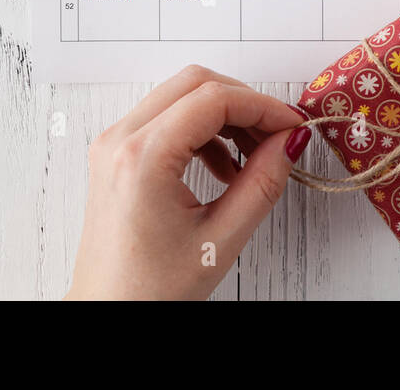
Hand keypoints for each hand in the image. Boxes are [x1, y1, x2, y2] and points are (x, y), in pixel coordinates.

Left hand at [66, 65, 309, 299]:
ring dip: (223, 116)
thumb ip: (262, 183)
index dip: (262, 107)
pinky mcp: (116, 155)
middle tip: (277, 135)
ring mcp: (113, 145)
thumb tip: (290, 142)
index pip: (213, 99)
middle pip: (195, 84)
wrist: (107, 315)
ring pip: (180, 96)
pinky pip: (165, 118)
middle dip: (244, 104)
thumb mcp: (220, 239)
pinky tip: (224, 166)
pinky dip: (201, 130)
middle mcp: (120, 141)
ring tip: (253, 156)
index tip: (292, 126)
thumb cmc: (148, 291)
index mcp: (142, 158)